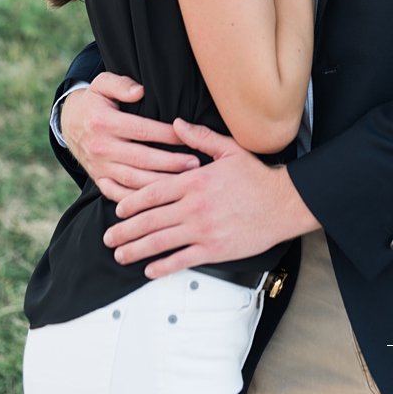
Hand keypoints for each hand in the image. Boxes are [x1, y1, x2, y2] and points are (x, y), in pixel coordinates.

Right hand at [60, 73, 200, 196]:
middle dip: (170, 163)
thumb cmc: (94, 102)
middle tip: (195, 164)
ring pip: (133, 180)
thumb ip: (121, 84)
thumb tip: (140, 91)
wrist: (68, 124)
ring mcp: (99, 167)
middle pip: (141, 159)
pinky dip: (140, 201)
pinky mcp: (99, 180)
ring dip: (160, 184)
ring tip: (184, 182)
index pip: (141, 130)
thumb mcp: (101, 84)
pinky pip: (120, 195)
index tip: (187, 137)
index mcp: (103, 122)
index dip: (166, 134)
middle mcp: (101, 147)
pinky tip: (160, 200)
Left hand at [104, 119, 318, 277]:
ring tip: (120, 254)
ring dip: (136, 249)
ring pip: (161, 241)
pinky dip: (164, 266)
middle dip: (125, 230)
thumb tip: (176, 124)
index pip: (153, 192)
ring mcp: (204, 230)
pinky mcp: (215, 249)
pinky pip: (183, 260)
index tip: (117, 209)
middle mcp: (194, 207)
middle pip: (150, 219)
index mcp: (194, 181)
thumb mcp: (228, 148)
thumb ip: (199, 136)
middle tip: (108, 237)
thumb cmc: (257, 177)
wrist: (284, 204)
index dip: (131, 202)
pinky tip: (149, 269)